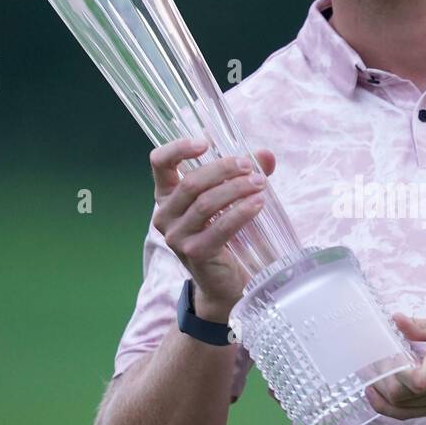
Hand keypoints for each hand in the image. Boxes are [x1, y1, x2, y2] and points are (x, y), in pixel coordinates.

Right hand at [150, 137, 275, 319]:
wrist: (224, 282)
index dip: (178, 148)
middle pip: (191, 182)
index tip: (205, 142)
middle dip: (224, 169)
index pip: (159, 163)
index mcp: (167, 196)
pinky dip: (241, 212)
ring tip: (260, 184)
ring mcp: (177, 236)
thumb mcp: (229, 199)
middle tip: (251, 167)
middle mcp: (164, 215)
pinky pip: (220, 227)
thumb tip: (265, 155)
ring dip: (236, 189)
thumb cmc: (224, 234)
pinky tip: (258, 203)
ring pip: (205, 203)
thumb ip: (244, 174)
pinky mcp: (194, 253)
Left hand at [364, 311, 425, 418]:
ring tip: (370, 385)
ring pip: (408, 410)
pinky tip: (386, 394)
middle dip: (380, 386)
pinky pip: (417, 413)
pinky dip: (398, 407)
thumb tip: (395, 320)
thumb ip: (421, 325)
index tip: (383, 362)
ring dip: (384, 400)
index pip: (418, 381)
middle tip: (367, 371)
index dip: (395, 377)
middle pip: (406, 398)